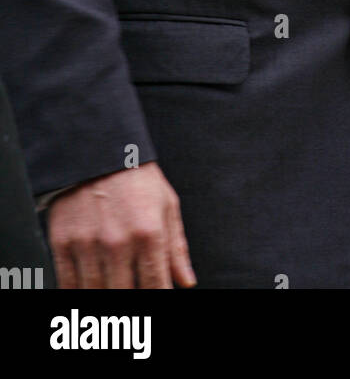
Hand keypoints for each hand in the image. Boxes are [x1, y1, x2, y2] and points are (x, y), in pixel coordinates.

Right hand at [48, 161, 196, 288]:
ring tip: (112, 287)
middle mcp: (118, 242)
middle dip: (131, 299)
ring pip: (95, 293)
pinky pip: (68, 283)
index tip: (157, 296)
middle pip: (123, 294)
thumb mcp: (167, 206)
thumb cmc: (137, 178)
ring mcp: (88, 244)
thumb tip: (186, 281)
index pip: (155, 287)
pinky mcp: (63, 242)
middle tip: (132, 289)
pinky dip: (77, 292)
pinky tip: (88, 289)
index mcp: (149, 233)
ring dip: (104, 296)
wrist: (98, 149)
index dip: (158, 297)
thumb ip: (177, 248)